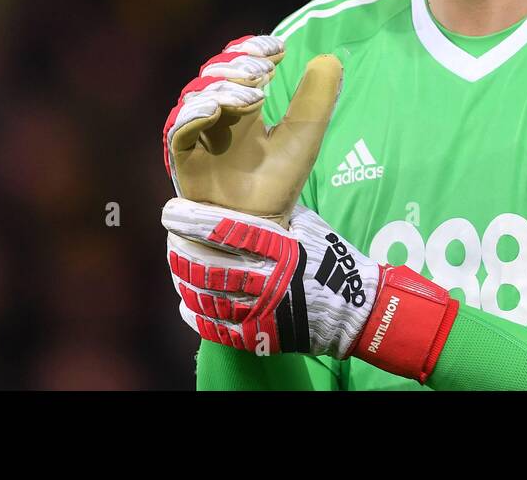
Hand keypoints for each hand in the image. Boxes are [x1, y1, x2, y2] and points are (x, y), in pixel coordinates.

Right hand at [161, 34, 341, 226]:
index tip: (277, 49)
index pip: (237, 62)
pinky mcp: (183, 156)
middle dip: (239, 64)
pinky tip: (215, 110)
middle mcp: (217, 114)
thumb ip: (317, 100)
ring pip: (196, 94)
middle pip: (213, 72)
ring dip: (223, 87)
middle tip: (265, 71)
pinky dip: (194, 113)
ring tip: (255, 96)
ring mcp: (198, 133)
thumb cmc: (278, 181)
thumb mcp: (305, 135)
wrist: (260, 225)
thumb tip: (329, 59)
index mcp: (242, 105)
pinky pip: (178, 127)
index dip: (252, 48)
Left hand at [164, 198, 459, 383]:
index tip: (170, 210)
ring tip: (176, 267)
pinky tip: (186, 303)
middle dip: (179, 251)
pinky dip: (195, 315)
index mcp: (278, 247)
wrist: (356, 310)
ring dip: (183, 281)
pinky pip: (216, 328)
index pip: (224, 231)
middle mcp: (266, 279)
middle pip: (206, 266)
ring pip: (205, 297)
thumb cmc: (333, 260)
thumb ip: (277, 211)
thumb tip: (248, 191)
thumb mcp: (310, 225)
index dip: (192, 221)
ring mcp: (261, 311)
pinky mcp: (260, 335)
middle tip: (171, 239)